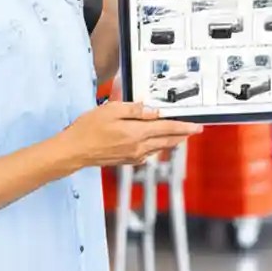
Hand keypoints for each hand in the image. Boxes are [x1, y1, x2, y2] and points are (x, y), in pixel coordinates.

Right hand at [63, 101, 202, 166]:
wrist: (74, 151)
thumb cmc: (89, 128)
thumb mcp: (112, 109)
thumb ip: (135, 110)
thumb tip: (153, 111)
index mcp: (137, 133)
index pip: (167, 128)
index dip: (184, 127)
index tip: (197, 126)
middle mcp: (138, 147)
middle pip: (167, 140)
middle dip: (182, 135)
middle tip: (193, 130)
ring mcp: (133, 156)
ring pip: (159, 148)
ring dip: (170, 141)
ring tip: (179, 135)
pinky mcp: (126, 161)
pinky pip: (148, 154)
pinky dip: (156, 148)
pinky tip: (155, 145)